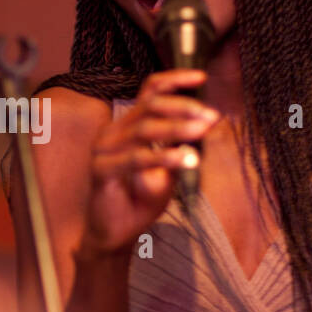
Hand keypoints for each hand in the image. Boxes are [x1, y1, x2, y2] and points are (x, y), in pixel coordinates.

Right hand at [81, 68, 217, 256]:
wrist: (116, 234)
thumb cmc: (139, 199)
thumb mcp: (168, 169)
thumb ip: (179, 145)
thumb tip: (206, 122)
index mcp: (127, 126)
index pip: (148, 91)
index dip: (174, 80)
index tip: (201, 77)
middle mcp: (113, 133)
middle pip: (149, 106)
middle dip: (183, 107)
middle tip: (210, 116)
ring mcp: (104, 150)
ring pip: (144, 129)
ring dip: (177, 128)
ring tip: (203, 131)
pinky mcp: (101, 171)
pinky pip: (135, 159)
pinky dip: (164, 157)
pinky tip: (187, 158)